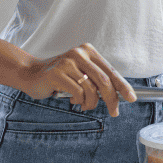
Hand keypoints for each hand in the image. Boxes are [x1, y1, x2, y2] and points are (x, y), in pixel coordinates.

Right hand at [22, 43, 136, 116]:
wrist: (31, 74)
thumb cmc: (59, 77)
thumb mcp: (81, 73)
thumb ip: (97, 80)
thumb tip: (117, 95)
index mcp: (88, 51)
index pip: (111, 70)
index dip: (123, 86)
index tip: (131, 98)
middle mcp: (79, 53)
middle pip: (104, 80)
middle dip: (112, 99)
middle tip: (114, 111)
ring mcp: (67, 62)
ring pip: (91, 89)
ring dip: (91, 103)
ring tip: (85, 105)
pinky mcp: (57, 73)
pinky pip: (78, 93)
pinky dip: (79, 101)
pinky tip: (72, 100)